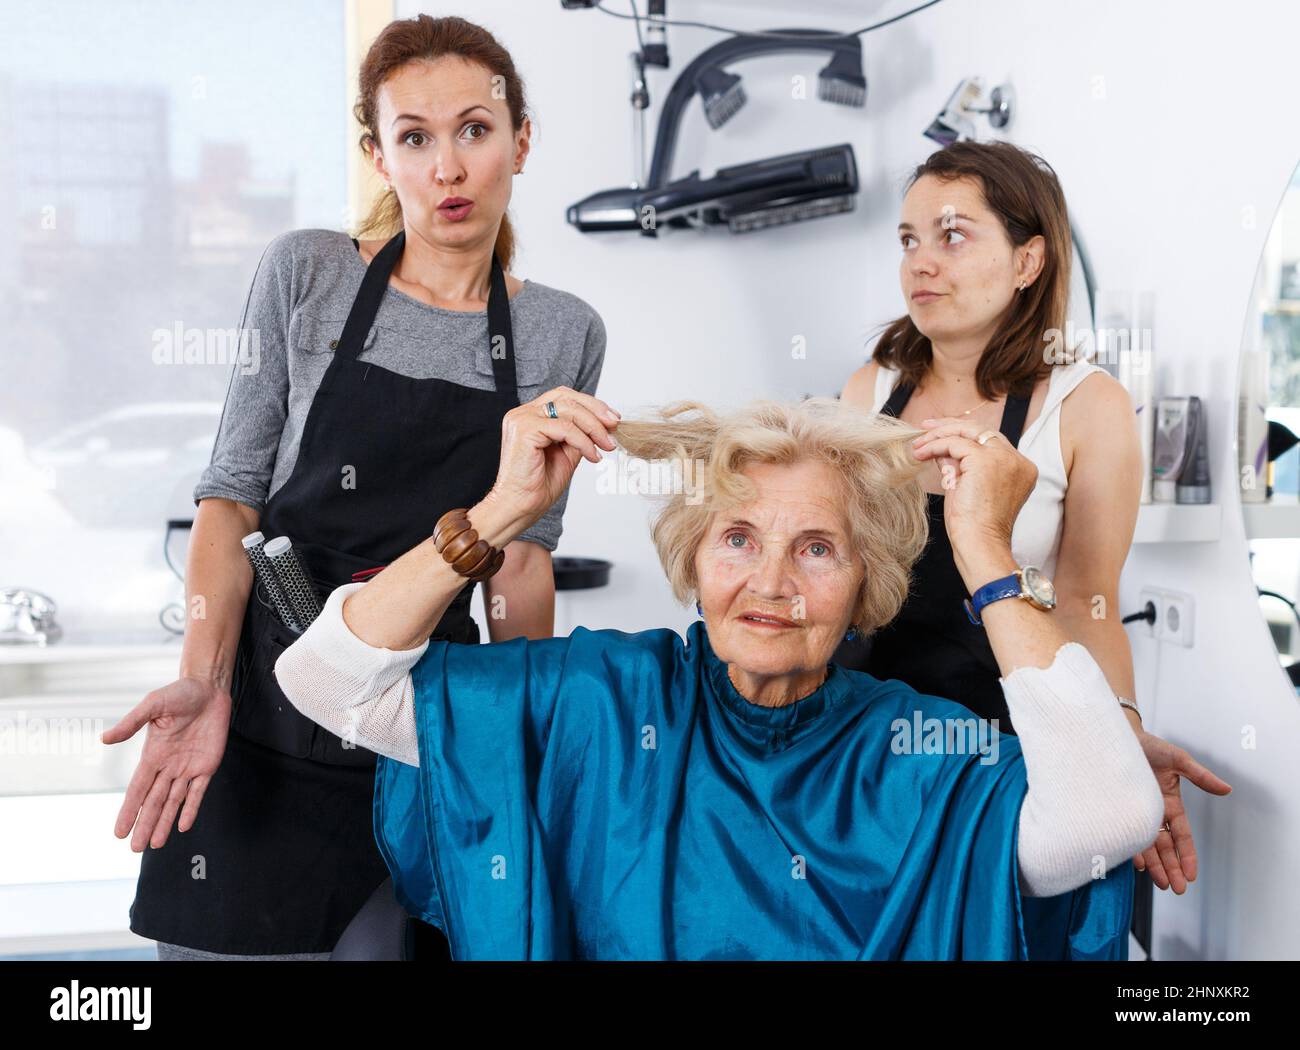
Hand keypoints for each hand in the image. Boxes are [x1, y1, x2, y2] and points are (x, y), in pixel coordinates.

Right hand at [102, 676, 231, 850]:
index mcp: (152, 754)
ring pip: (173, 802)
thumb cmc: (179, 693)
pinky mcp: (207, 765)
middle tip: (135, 849)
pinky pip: (198, 792)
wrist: (208, 688)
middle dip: (145, 824)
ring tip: (155, 845)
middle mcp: (168, 766)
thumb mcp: (152, 705)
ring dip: (165, 823)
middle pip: (154, 801)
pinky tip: (183, 826)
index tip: (119, 832)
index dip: (129, 810)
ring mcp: (188, 767)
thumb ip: (131, 723)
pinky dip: (191, 808)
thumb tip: (104, 739)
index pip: (138, 789)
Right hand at [483, 386, 619, 538]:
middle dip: (596, 410)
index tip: (612, 419)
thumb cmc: (538, 486)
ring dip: (593, 427)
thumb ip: (579, 436)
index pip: (563, 396)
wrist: (521, 507)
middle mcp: (523, 413)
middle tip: (614, 426)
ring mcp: (522, 419)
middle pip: (566, 397)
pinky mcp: (525, 429)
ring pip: (568, 410)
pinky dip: (583, 441)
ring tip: (606, 445)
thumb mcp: (567, 454)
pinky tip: (592, 456)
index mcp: (531, 416)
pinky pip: (564, 428)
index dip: (591, 404)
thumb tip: (604, 426)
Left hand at [910, 417, 1037, 569]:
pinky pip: (955, 443)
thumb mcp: (967, 487)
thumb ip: (960, 464)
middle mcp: (1017, 460)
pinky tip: (921, 454)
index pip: (989, 440)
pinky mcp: (986, 461)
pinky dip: (935, 445)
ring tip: (918, 445)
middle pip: (981, 430)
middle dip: (949, 426)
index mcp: (1020, 468)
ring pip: (968, 432)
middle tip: (925, 428)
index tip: (938, 434)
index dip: (962, 434)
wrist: (979, 544)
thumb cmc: (973, 525)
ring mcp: (1004, 458)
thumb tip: (942, 447)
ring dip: (939, 435)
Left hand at [1130, 730, 1232, 892]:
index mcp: (1170, 804)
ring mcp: (1135, 812)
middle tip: (1176, 889)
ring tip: (1160, 884)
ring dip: (1155, 866)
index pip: (1182, 836)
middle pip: (1166, 847)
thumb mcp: (1178, 760)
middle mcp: (1154, 812)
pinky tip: (1137, 865)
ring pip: (1147, 845)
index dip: (1188, 855)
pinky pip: (1125, 834)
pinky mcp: (1117, 810)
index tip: (1191, 875)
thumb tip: (1227, 789)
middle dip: (1173, 868)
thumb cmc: (1150, 746)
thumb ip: (1200, 776)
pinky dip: (1132, 850)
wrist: (1117, 737)